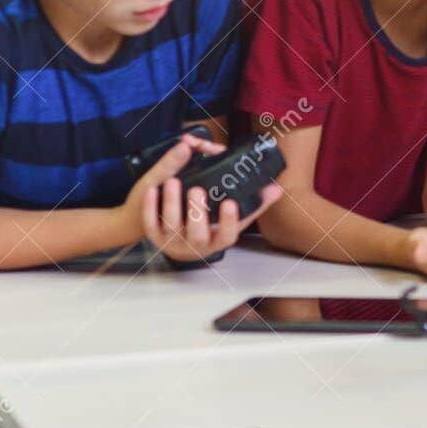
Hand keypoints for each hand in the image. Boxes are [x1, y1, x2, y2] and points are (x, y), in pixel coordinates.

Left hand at [124, 134, 282, 260]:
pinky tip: (153, 189)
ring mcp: (173, 242)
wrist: (174, 242)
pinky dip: (151, 206)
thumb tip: (276, 188)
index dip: (229, 221)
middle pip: (197, 234)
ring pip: (171, 226)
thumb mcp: (229, 220)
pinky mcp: (154, 236)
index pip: (227, 236)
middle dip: (196, 212)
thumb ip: (251, 204)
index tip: (230, 202)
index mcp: (216, 241)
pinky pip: (150, 223)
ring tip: (173, 181)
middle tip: (197, 189)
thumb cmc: (207, 226)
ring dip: (171, 203)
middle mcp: (195, 246)